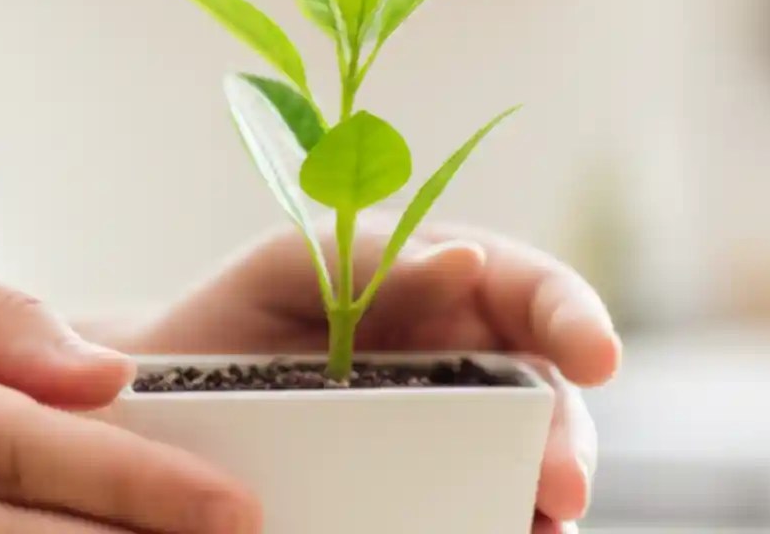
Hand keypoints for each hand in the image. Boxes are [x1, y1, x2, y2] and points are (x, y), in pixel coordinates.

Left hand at [99, 214, 619, 532]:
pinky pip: (471, 508)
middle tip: (557, 485)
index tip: (597, 357)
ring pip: (522, 461)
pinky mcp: (419, 486)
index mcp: (444, 283)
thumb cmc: (238, 315)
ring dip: (536, 496)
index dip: (573, 316)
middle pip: (547, 392)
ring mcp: (447, 428)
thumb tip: (465, 262)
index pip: (531, 289)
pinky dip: (490, 525)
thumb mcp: (291, 268)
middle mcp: (463, 357)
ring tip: (531, 527)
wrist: (172, 402)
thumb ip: (372, 263)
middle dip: (565, 435)